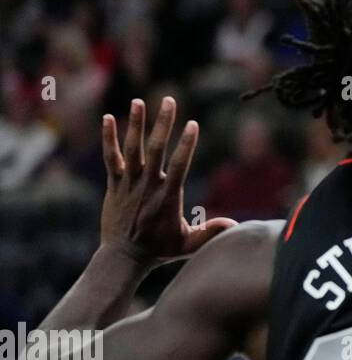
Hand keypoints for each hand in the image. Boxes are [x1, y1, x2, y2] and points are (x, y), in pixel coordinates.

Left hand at [100, 97, 235, 265]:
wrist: (122, 258)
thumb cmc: (160, 250)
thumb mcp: (189, 244)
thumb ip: (211, 232)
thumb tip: (236, 226)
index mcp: (167, 197)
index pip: (179, 165)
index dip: (186, 144)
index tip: (192, 124)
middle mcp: (147, 186)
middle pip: (156, 150)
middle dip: (164, 124)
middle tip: (170, 101)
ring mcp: (128, 184)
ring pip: (132, 149)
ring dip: (135, 124)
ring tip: (139, 102)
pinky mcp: (113, 185)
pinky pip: (110, 158)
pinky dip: (109, 138)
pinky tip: (108, 118)